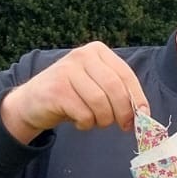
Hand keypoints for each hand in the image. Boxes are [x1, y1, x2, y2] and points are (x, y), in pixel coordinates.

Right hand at [0, 42, 147, 142]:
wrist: (33, 101)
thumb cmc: (72, 95)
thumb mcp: (97, 86)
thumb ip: (119, 92)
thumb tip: (143, 113)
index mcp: (98, 51)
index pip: (126, 75)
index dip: (138, 98)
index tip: (143, 116)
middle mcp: (82, 55)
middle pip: (115, 89)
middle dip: (123, 113)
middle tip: (123, 126)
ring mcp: (67, 71)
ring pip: (101, 103)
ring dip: (103, 120)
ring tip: (95, 121)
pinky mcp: (56, 90)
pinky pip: (84, 114)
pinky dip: (86, 124)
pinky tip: (79, 121)